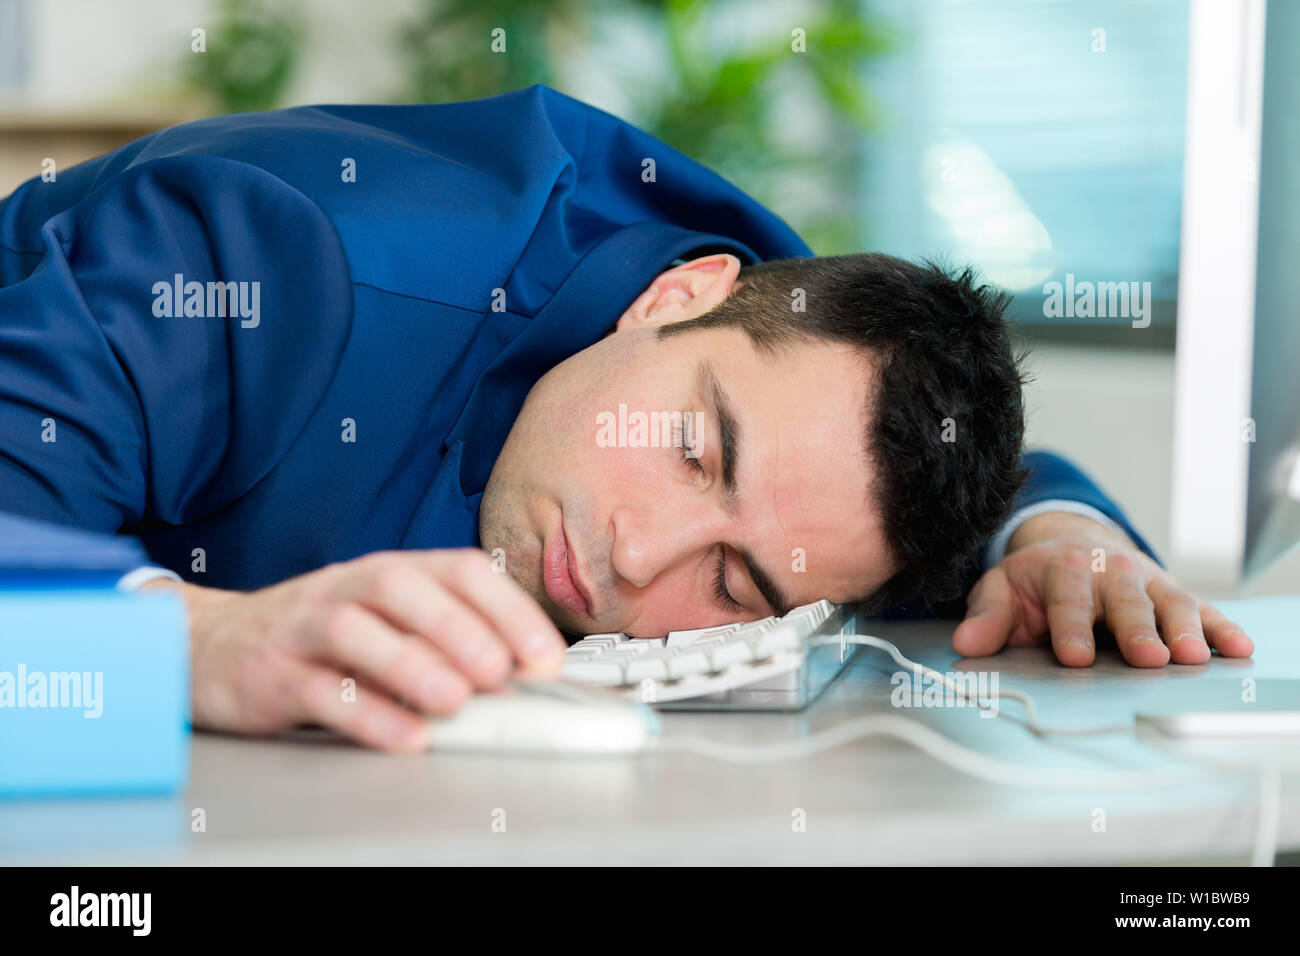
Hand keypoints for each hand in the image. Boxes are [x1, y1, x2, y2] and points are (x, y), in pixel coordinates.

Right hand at [142, 549, 567, 751]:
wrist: (209, 643)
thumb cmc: (317, 634)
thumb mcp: (385, 623)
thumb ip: (445, 640)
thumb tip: (523, 675)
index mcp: (389, 572)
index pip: (457, 570)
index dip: (507, 609)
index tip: (545, 656)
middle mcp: (346, 589)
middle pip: (401, 586)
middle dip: (459, 626)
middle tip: (501, 672)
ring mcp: (303, 628)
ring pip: (353, 629)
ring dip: (411, 663)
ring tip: (455, 701)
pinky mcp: (270, 674)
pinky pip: (317, 690)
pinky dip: (365, 714)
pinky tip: (405, 737)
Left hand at [951, 512, 1253, 666]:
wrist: (1070, 547)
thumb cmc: (1035, 581)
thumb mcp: (1002, 590)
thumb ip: (988, 617)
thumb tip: (965, 644)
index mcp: (1062, 569)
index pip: (1067, 600)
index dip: (1070, 628)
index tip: (1075, 657)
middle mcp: (1109, 572)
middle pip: (1125, 601)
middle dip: (1135, 630)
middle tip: (1148, 659)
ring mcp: (1147, 581)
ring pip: (1169, 604)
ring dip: (1184, 631)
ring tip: (1192, 659)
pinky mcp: (1174, 594)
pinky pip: (1203, 610)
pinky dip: (1221, 629)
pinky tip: (1237, 649)